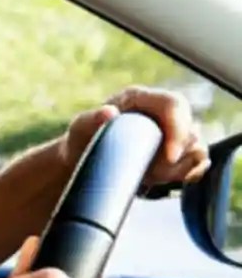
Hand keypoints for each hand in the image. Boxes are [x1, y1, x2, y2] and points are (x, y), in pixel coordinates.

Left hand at [61, 85, 209, 185]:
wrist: (84, 162)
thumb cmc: (82, 140)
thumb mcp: (80, 129)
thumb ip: (91, 119)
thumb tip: (109, 112)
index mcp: (140, 98)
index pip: (174, 104)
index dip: (178, 128)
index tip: (169, 156)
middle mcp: (161, 112)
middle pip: (190, 129)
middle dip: (176, 156)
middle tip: (152, 173)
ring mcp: (172, 132)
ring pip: (196, 149)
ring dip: (177, 168)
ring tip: (148, 175)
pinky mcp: (178, 152)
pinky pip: (197, 164)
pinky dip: (185, 175)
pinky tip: (162, 179)